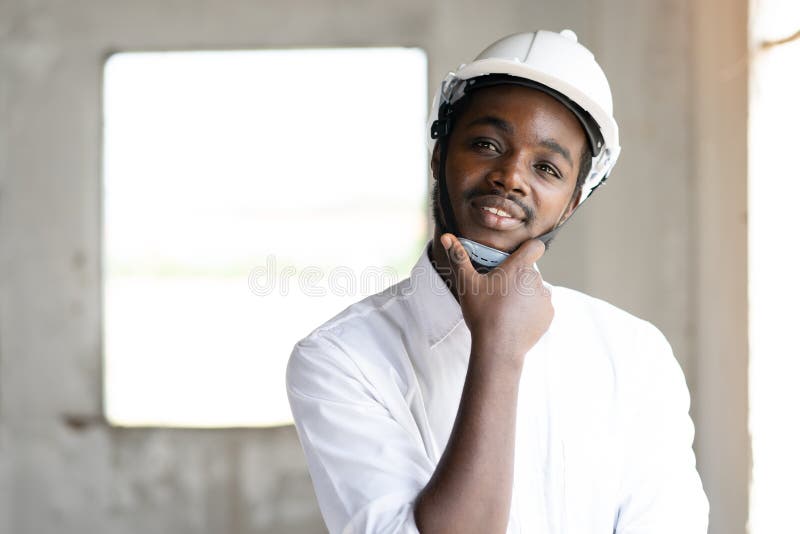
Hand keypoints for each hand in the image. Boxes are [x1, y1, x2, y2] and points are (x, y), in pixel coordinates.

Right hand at [440, 233, 552, 365]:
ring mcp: (544, 298)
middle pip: (529, 271)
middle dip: (517, 277)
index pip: (535, 246)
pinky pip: (541, 306)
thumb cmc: (482, 313)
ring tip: (506, 308)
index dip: (527, 249)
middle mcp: (536, 280)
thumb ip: (458, 258)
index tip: (515, 258)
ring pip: (535, 289)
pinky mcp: (548, 315)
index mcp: (519, 267)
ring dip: (524, 294)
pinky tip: (515, 319)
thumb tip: (446, 237)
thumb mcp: (467, 283)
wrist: (498, 347)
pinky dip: (531, 310)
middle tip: (499, 291)